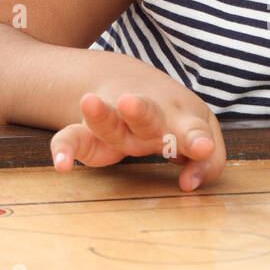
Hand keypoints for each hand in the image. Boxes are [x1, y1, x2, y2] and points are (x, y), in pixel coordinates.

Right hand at [50, 81, 224, 189]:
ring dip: (99, 113)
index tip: (202, 147)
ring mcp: (116, 124)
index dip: (197, 139)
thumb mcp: (200, 132)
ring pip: (108, 119)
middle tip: (131, 103)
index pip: (191, 127)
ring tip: (88, 103)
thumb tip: (188, 185)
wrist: (128, 83)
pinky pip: (72, 139)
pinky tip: (62, 165)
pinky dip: (64, 150)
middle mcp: (146, 119)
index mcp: (179, 118)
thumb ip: (208, 162)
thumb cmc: (175, 119)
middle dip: (140, 110)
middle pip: (145, 114)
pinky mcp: (88, 135)